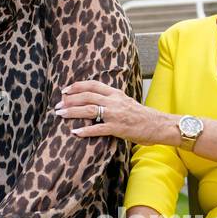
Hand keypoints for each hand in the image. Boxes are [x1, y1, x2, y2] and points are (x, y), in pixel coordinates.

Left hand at [55, 79, 174, 144]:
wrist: (159, 125)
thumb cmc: (141, 115)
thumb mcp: (125, 101)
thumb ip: (110, 99)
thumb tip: (93, 100)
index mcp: (115, 93)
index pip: (93, 85)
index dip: (77, 86)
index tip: (65, 90)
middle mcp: (114, 101)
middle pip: (87, 96)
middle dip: (69, 100)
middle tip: (57, 105)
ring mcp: (116, 114)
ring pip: (89, 110)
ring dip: (72, 112)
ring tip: (60, 114)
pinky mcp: (118, 128)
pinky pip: (98, 129)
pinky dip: (85, 130)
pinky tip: (75, 132)